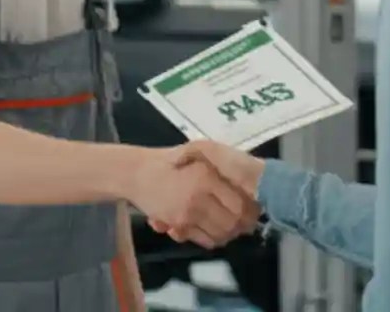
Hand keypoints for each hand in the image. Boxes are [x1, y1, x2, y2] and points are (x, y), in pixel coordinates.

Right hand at [149, 141, 264, 238]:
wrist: (136, 173)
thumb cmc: (167, 161)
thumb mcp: (194, 150)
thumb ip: (216, 160)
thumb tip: (243, 181)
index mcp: (206, 177)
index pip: (238, 204)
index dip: (249, 212)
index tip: (253, 211)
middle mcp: (198, 197)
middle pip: (232, 223)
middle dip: (241, 226)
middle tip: (245, 224)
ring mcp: (187, 213)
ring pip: (219, 234)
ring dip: (228, 234)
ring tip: (230, 227)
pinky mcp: (177, 224)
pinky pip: (203, 240)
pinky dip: (212, 239)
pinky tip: (212, 231)